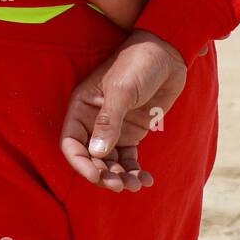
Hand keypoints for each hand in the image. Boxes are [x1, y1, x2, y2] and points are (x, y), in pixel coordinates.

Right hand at [59, 30, 190, 192]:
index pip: (71, 143)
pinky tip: (146, 180)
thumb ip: (109, 122)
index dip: (80, 163)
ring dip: (120, 177)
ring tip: (136, 185)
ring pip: (110, 162)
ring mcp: (114, 128)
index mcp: (82, 107)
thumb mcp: (121, 90)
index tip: (97, 176)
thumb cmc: (138, 63)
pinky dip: (135, 171)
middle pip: (90, 158)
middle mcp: (94, 121)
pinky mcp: (132, 132)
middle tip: (120, 186)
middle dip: (103, 175)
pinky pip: (129, 158)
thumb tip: (96, 154)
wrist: (167, 53)